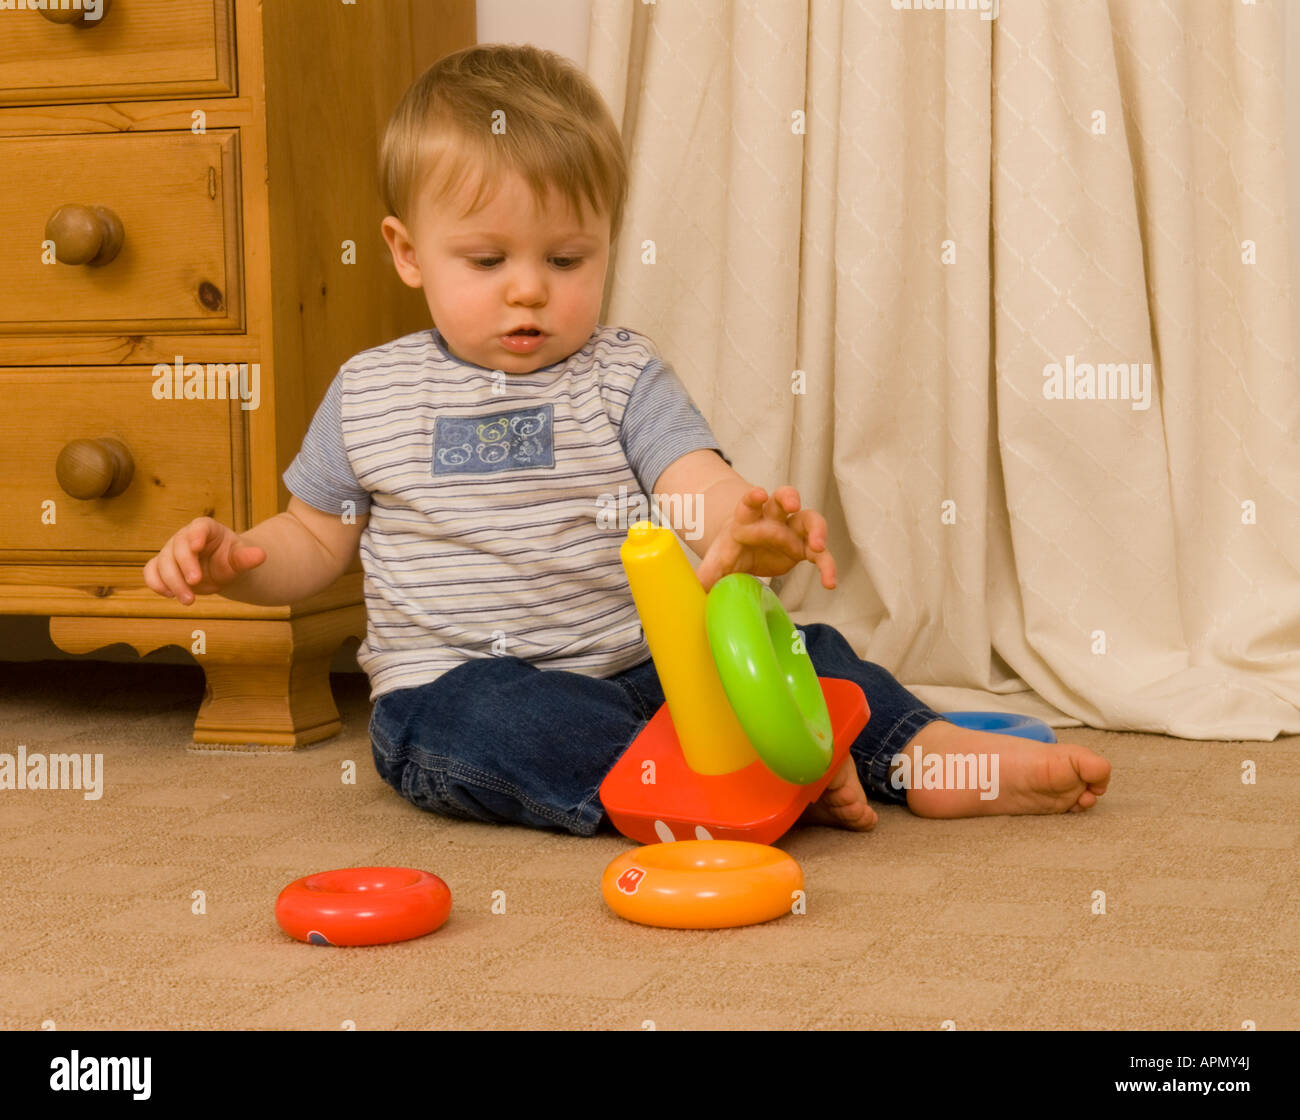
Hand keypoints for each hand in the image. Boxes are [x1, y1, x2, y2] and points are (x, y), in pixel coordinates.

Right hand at [143, 517, 265, 604]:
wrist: (221, 569)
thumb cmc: (231, 559)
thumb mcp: (240, 559)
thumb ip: (247, 557)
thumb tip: (261, 555)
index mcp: (205, 528)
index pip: (198, 527)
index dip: (196, 535)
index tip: (197, 546)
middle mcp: (184, 537)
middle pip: (178, 547)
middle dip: (185, 566)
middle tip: (196, 582)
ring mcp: (170, 551)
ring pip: (162, 562)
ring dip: (172, 581)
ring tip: (189, 600)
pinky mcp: (162, 566)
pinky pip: (151, 572)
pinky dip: (156, 583)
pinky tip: (170, 595)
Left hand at [696, 486, 836, 591]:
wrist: (745, 551)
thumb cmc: (731, 552)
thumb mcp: (716, 565)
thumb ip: (706, 576)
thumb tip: (693, 593)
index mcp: (746, 518)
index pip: (749, 503)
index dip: (754, 498)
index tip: (758, 495)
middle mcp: (772, 518)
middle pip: (782, 499)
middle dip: (788, 498)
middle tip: (792, 504)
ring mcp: (790, 530)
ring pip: (808, 519)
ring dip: (816, 529)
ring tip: (819, 546)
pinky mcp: (803, 547)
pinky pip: (820, 553)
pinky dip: (827, 565)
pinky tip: (829, 582)